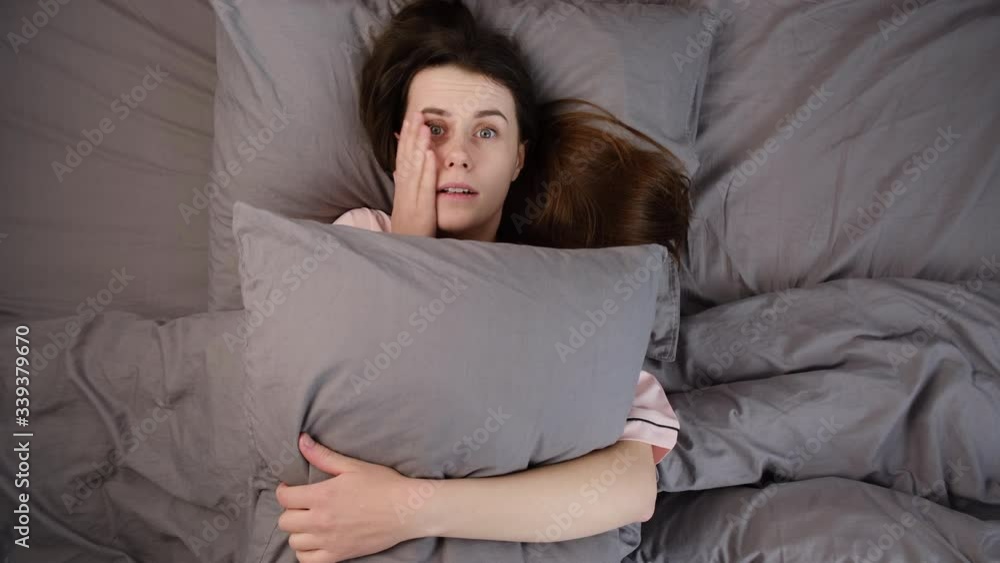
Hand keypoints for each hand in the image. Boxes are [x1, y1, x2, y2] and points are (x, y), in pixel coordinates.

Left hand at [276, 433, 419, 562]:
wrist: (406, 510)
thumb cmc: (383, 484)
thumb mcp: (352, 466)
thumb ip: (323, 455)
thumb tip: (301, 440)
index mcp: (323, 495)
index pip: (284, 497)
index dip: (284, 490)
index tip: (291, 488)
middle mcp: (322, 520)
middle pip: (285, 521)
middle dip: (290, 510)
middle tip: (302, 505)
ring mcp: (329, 540)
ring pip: (294, 542)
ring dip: (298, 531)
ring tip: (309, 523)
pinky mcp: (339, 555)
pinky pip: (308, 561)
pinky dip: (306, 553)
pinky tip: (315, 541)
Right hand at [390, 110, 437, 236]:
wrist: (404, 258)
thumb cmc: (410, 235)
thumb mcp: (407, 209)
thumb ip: (406, 190)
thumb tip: (400, 170)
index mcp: (402, 192)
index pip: (402, 159)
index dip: (405, 139)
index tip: (409, 119)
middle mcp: (404, 193)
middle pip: (405, 159)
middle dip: (410, 135)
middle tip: (416, 112)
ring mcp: (410, 202)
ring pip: (413, 169)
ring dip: (418, 146)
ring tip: (424, 126)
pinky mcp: (420, 212)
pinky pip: (423, 188)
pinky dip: (426, 170)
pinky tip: (430, 154)